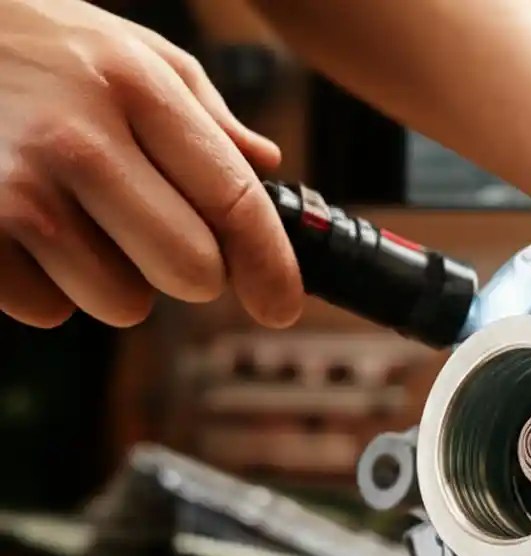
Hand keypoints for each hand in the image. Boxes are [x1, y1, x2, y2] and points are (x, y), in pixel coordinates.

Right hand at [0, 0, 302, 329]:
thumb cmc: (37, 48)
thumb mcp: (130, 51)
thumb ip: (205, 113)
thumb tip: (265, 166)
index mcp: (136, 90)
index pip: (233, 200)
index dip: (270, 266)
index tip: (281, 304)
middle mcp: (79, 141)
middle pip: (189, 271)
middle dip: (191, 270)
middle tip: (157, 235)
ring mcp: (16, 191)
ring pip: (122, 303)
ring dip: (116, 279)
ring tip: (77, 217)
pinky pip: (48, 310)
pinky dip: (49, 285)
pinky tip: (26, 229)